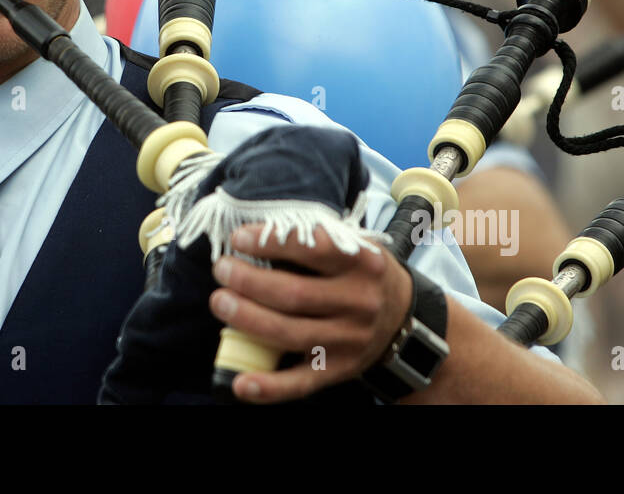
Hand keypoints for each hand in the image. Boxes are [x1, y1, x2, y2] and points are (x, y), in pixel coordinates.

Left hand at [208, 223, 411, 403]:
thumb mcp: (354, 246)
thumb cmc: (363, 274)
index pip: (313, 248)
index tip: (239, 238)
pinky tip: (240, 383)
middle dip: (248, 281)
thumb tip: (256, 237)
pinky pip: (300, 383)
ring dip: (247, 319)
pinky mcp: (338, 370)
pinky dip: (268, 387)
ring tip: (219, 302)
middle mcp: (358, 302)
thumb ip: (315, 241)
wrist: (403, 321)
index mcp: (362, 263)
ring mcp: (348, 340)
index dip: (271, 242)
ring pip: (289, 334)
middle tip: (221, 269)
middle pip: (293, 294)